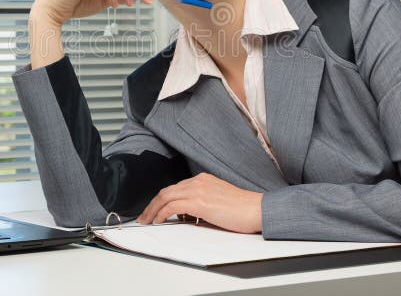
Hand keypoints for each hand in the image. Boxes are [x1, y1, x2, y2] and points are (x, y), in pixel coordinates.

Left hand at [137, 173, 262, 233]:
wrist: (256, 210)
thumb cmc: (242, 209)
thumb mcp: (217, 202)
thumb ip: (200, 205)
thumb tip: (187, 216)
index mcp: (203, 180)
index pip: (175, 188)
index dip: (161, 200)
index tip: (154, 211)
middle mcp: (198, 181)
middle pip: (166, 191)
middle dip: (152, 205)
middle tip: (144, 217)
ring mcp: (198, 190)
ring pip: (165, 197)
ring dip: (153, 210)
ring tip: (147, 221)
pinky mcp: (200, 202)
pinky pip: (173, 206)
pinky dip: (162, 213)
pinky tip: (159, 221)